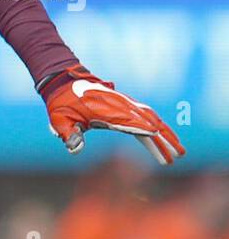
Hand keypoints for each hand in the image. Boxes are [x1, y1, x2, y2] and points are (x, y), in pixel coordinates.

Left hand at [41, 65, 182, 164]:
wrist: (64, 82)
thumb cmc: (61, 103)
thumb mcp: (60, 119)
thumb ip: (68, 134)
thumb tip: (75, 149)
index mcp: (107, 111)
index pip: (132, 123)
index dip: (147, 132)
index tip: (163, 143)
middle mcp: (120, 106)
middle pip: (149, 123)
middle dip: (165, 139)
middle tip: (179, 156)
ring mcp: (124, 105)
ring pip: (151, 119)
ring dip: (166, 134)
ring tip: (179, 151)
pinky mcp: (124, 105)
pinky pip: (145, 116)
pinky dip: (156, 126)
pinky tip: (164, 136)